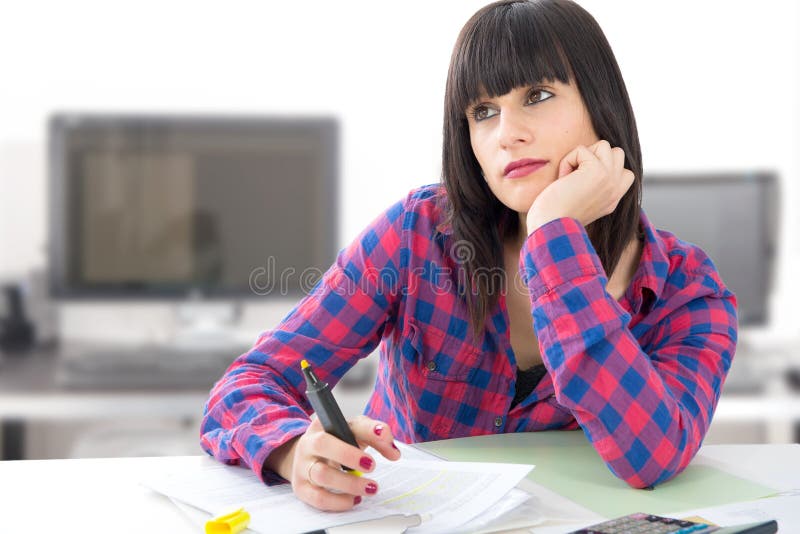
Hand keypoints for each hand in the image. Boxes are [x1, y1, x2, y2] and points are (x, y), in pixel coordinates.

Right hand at [270, 415, 400, 510]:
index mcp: (323, 424)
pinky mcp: (302, 489)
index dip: (367, 429)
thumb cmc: (335, 443)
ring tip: (370, 487)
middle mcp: (308, 443)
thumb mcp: (355, 432)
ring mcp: (302, 467)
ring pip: (322, 474)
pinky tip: (354, 499)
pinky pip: (319, 498)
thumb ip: (376, 435)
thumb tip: (393, 452)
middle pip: (323, 444)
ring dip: (350, 483)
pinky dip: (339, 501)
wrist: (309, 459)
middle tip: (372, 465)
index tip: (383, 435)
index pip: (344, 422)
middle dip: (349, 455)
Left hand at [525, 140, 633, 233]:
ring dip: (582, 156)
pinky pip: (582, 150)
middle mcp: (615, 190)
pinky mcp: (598, 171)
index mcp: (613, 199)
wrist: (551, 227)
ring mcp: (610, 179)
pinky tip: (562, 180)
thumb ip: (593, 186)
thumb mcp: (580, 202)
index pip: (624, 172)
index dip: (601, 168)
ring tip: (570, 176)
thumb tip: (591, 161)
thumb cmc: (554, 216)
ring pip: (604, 145)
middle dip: (593, 157)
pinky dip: (567, 161)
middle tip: (576, 178)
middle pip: (616, 153)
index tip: (580, 186)